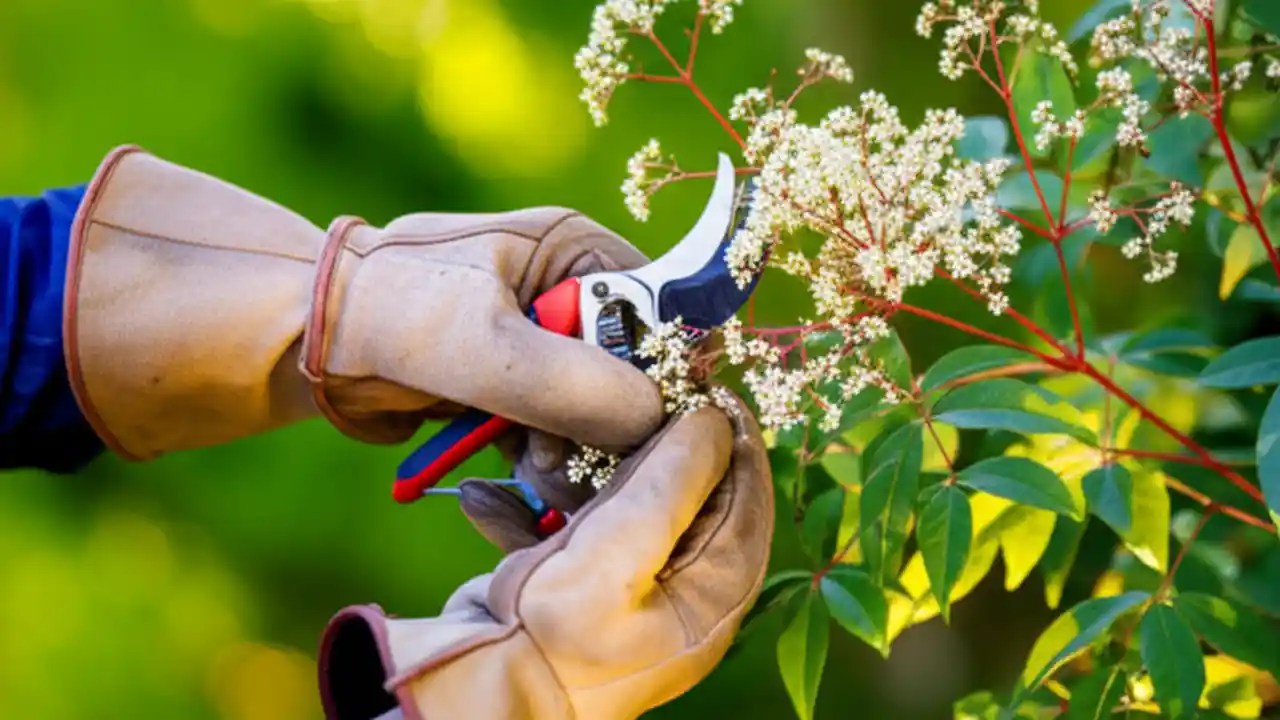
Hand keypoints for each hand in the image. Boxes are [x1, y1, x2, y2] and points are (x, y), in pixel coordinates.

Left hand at [66, 147, 661, 458]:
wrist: (309, 343)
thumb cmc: (389, 316)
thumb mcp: (484, 346)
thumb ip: (575, 384)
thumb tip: (655, 421)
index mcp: (576, 249)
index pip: (666, 306)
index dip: (666, 366)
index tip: (643, 422)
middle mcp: (572, 292)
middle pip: (638, 367)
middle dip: (611, 418)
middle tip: (564, 451)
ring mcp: (548, 342)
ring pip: (603, 410)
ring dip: (576, 447)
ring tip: (528, 461)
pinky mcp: (524, 386)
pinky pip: (564, 432)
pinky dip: (548, 458)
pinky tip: (514, 469)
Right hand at [318, 393, 773, 719]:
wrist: (470, 698)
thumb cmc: (553, 637)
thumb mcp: (622, 551)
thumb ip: (675, 482)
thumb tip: (715, 420)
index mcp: (714, 594)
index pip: (748, 497)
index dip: (732, 437)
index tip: (704, 387)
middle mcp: (682, 594)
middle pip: (690, 495)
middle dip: (652, 446)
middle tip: (629, 401)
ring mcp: (629, 591)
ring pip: (626, 506)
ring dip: (584, 473)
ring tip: (547, 447)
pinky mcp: (578, 589)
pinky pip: (571, 533)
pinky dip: (536, 511)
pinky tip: (492, 495)